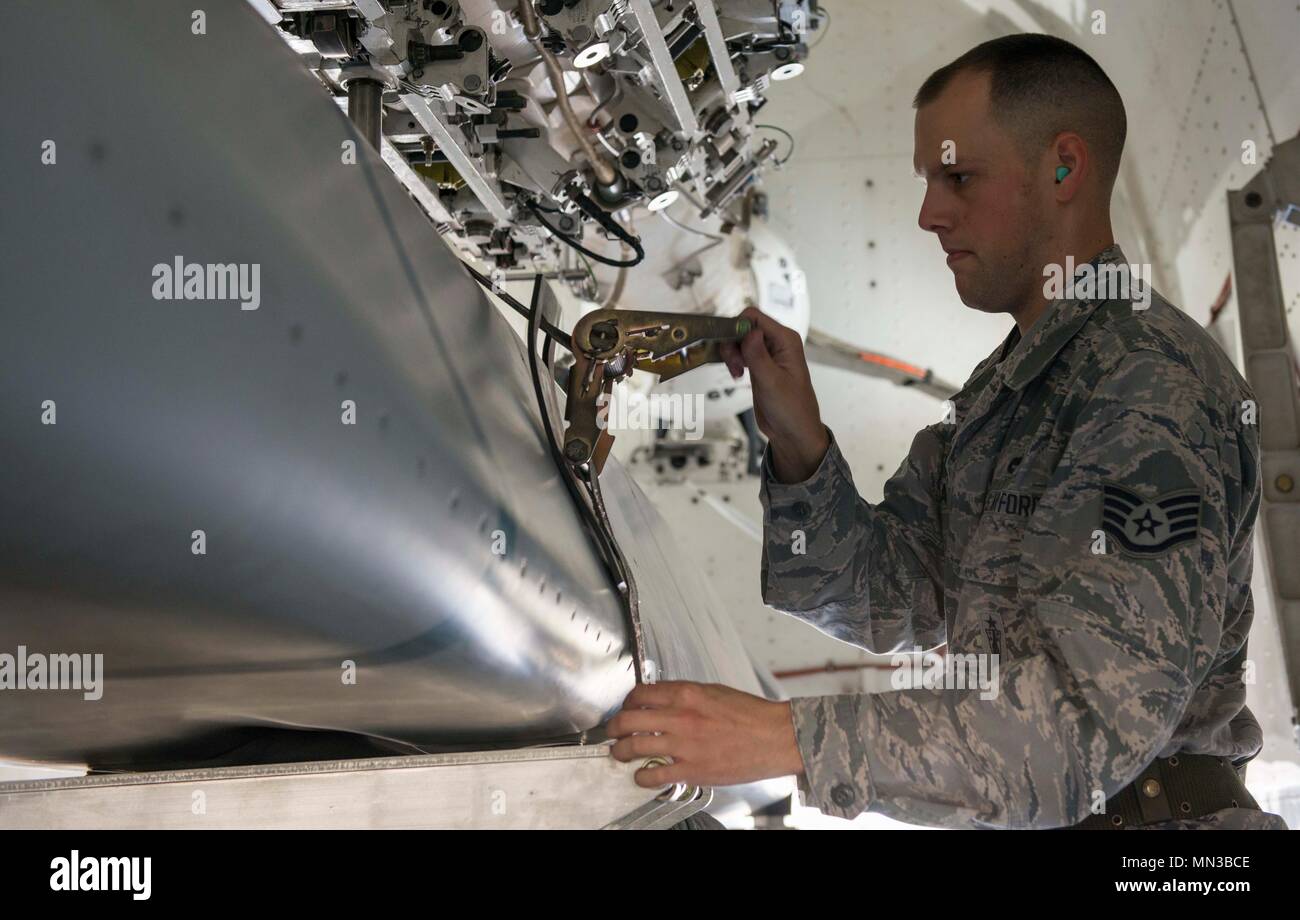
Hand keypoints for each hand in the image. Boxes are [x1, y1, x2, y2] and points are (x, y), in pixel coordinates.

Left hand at [607, 681, 805, 787]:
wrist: (775, 737)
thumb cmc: (750, 715)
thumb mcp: (714, 691)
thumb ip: (686, 695)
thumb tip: (663, 699)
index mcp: (687, 694)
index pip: (641, 693)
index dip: (627, 702)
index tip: (626, 708)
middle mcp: (681, 717)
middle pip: (629, 719)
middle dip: (614, 726)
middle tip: (611, 731)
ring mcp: (684, 745)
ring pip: (635, 746)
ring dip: (620, 751)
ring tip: (619, 753)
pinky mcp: (692, 770)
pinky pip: (654, 774)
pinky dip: (641, 776)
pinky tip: (641, 775)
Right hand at [719, 306, 828, 482]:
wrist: (793, 432)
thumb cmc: (791, 410)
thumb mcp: (772, 382)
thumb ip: (758, 355)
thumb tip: (748, 330)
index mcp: (785, 340)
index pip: (753, 317)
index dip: (736, 328)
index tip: (729, 349)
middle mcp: (777, 342)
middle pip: (743, 326)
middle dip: (732, 343)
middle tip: (734, 366)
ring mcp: (768, 353)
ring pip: (739, 339)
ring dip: (731, 353)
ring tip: (736, 373)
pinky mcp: (760, 364)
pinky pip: (741, 352)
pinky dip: (734, 360)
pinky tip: (737, 375)